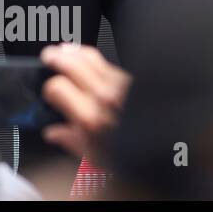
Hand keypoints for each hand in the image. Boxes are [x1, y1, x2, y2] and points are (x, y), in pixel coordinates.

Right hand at [38, 43, 130, 167]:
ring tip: (65, 51)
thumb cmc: (133, 158)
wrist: (164, 150)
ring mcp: (120, 86)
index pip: (57, 88)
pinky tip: (88, 61)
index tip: (48, 92)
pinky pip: (108, 63)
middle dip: (56, 58)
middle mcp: (105, 98)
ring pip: (90, 56)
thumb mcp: (95, 160)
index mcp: (90, 118)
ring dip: (74, 52)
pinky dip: (95, 59)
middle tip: (48, 56)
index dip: (48, 88)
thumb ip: (71, 142)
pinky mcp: (132, 82)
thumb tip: (54, 134)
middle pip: (72, 63)